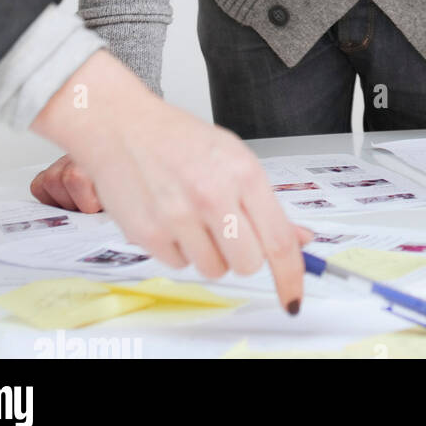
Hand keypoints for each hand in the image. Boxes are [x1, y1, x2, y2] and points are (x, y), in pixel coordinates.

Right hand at [30, 50, 307, 311]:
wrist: (123, 127)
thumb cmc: (181, 140)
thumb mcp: (234, 159)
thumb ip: (267, 205)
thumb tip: (302, 239)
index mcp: (244, 173)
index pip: (278, 239)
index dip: (291, 275)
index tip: (293, 298)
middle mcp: (213, 195)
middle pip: (247, 264)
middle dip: (242, 256)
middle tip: (228, 229)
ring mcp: (178, 216)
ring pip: (213, 270)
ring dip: (208, 253)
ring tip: (193, 217)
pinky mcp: (147, 234)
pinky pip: (178, 265)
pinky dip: (178, 249)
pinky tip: (169, 217)